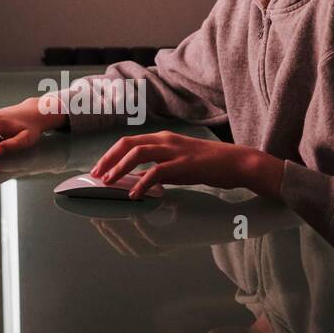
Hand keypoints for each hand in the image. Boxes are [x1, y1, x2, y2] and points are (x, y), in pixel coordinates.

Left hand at [90, 132, 283, 200]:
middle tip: (96, 176)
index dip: (110, 154)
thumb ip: (159, 168)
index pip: (129, 141)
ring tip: (109, 182)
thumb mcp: (179, 163)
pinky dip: (142, 182)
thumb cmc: (209, 165)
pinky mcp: (184, 164)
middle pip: (128, 143)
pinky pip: (157, 171)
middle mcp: (166, 140)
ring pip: (139, 152)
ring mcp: (175, 151)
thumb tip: (139, 180)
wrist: (237, 163)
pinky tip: (134, 194)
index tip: (99, 168)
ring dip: (120, 167)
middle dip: (108, 159)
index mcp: (163, 138)